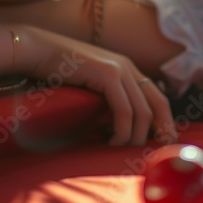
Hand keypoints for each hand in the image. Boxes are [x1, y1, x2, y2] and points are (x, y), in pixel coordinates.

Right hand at [15, 25, 177, 145]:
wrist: (38, 49)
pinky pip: (124, 111)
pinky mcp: (107, 75)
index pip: (156, 96)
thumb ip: (104, 97)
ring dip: (134, 137)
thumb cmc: (55, 70)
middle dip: (160, 130)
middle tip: (152, 153)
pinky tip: (111, 142)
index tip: (163, 141)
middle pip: (157, 104)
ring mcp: (119, 69)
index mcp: (125, 67)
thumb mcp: (88, 82)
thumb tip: (111, 126)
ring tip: (120, 150)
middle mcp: (127, 66)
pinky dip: (122, 132)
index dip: (164, 120)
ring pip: (142, 112)